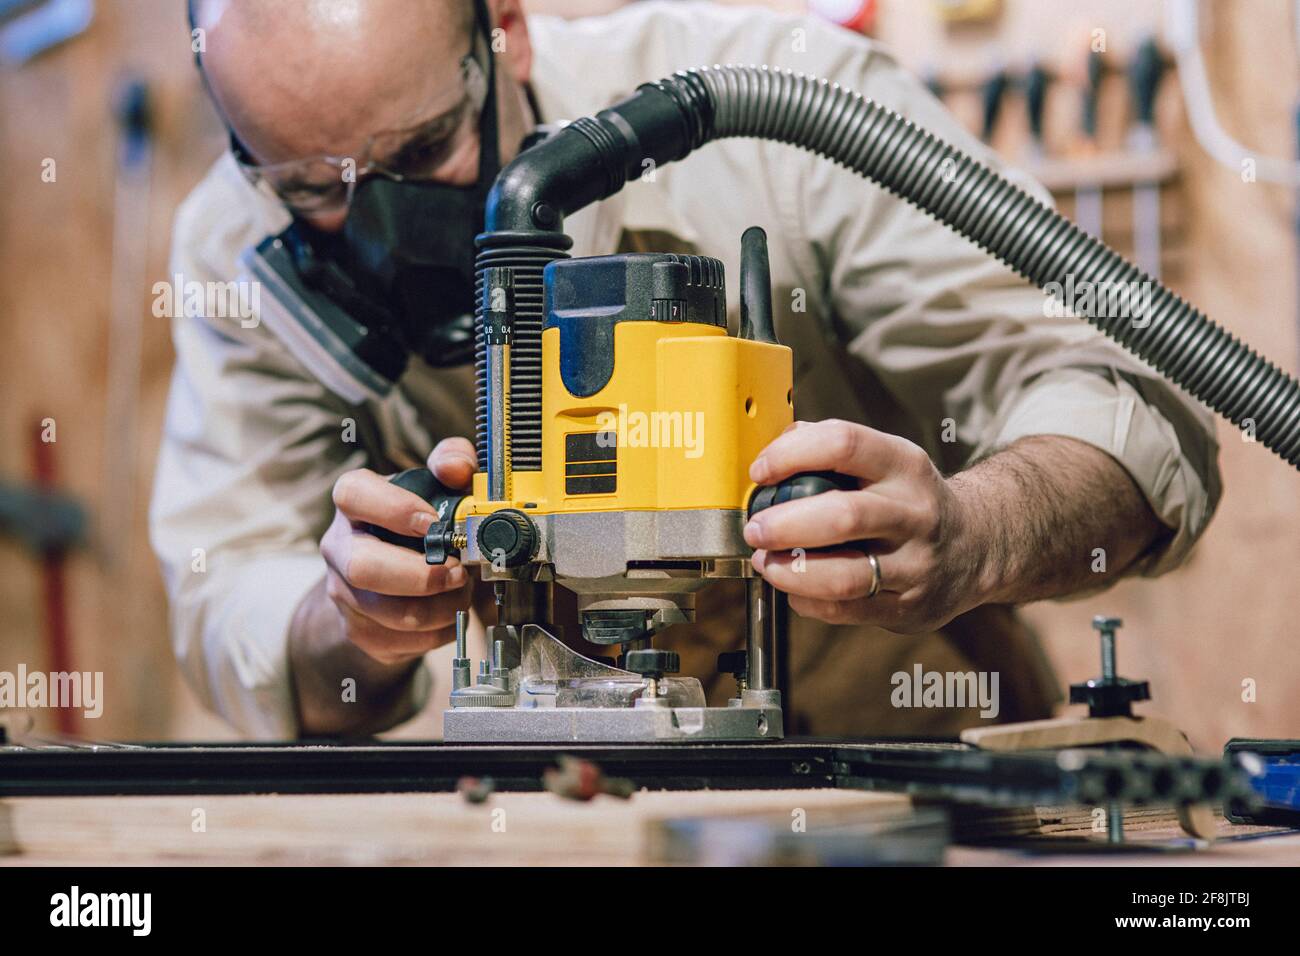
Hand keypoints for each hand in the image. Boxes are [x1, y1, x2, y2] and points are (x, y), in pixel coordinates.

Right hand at [318, 437, 477, 664]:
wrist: (395, 570)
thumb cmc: (419, 519)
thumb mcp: (437, 481)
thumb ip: (452, 461)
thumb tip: (457, 467)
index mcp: (354, 501)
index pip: (354, 495)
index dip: (394, 508)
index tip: (433, 522)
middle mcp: (339, 546)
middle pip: (363, 568)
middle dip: (421, 577)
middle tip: (460, 573)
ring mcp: (343, 592)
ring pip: (386, 613)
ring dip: (438, 608)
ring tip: (463, 593)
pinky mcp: (357, 630)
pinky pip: (397, 642)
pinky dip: (435, 633)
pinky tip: (451, 615)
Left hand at [743, 420, 989, 633]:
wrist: (978, 546)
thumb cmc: (909, 500)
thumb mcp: (886, 461)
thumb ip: (832, 451)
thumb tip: (774, 450)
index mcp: (904, 465)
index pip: (843, 444)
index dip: (791, 455)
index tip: (761, 471)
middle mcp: (915, 513)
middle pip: (842, 517)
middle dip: (784, 525)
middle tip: (754, 529)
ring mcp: (915, 565)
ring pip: (843, 576)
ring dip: (791, 571)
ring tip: (766, 562)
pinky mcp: (908, 607)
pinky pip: (845, 610)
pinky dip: (807, 601)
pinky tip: (793, 588)